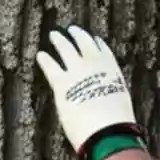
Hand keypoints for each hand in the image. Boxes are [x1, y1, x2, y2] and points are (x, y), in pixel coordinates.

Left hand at [36, 25, 146, 159]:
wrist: (106, 130)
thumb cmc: (116, 124)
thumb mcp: (119, 103)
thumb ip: (110, 95)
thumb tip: (106, 102)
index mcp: (112, 70)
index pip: (104, 51)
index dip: (97, 44)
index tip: (93, 39)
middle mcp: (95, 65)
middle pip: (84, 43)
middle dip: (78, 35)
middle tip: (72, 29)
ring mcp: (77, 71)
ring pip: (66, 49)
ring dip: (60, 41)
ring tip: (54, 35)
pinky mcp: (61, 82)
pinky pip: (51, 66)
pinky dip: (45, 60)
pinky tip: (41, 55)